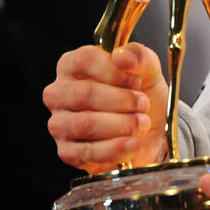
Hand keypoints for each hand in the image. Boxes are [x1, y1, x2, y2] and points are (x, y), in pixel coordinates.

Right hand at [43, 42, 168, 173]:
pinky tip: (132, 144)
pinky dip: (115, 149)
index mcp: (72, 65)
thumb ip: (139, 57)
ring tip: (141, 124)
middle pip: (84, 93)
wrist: (151, 134)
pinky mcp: (67, 152)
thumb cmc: (141, 97)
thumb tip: (122, 57)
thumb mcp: (148, 71)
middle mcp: (59, 93)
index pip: (84, 60)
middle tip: (143, 104)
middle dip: (121, 101)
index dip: (114, 72)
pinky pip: (87, 152)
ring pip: (85, 123)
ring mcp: (60, 124)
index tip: (136, 81)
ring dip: (121, 124)